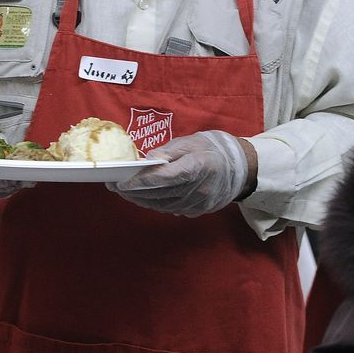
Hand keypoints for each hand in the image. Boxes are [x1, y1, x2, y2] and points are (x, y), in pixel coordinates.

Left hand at [106, 130, 249, 216]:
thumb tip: (148, 160)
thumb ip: (169, 150)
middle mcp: (198, 188)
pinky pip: (170, 209)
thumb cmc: (212, 149)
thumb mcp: (192, 141)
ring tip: (124, 192)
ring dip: (140, 200)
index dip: (138, 182)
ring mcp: (199, 203)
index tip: (120, 181)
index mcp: (198, 166)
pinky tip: (143, 197)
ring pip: (161, 205)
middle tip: (114, 186)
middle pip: (158, 194)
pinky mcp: (198, 211)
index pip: (162, 178)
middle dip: (133, 191)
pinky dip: (154, 203)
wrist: (239, 167)